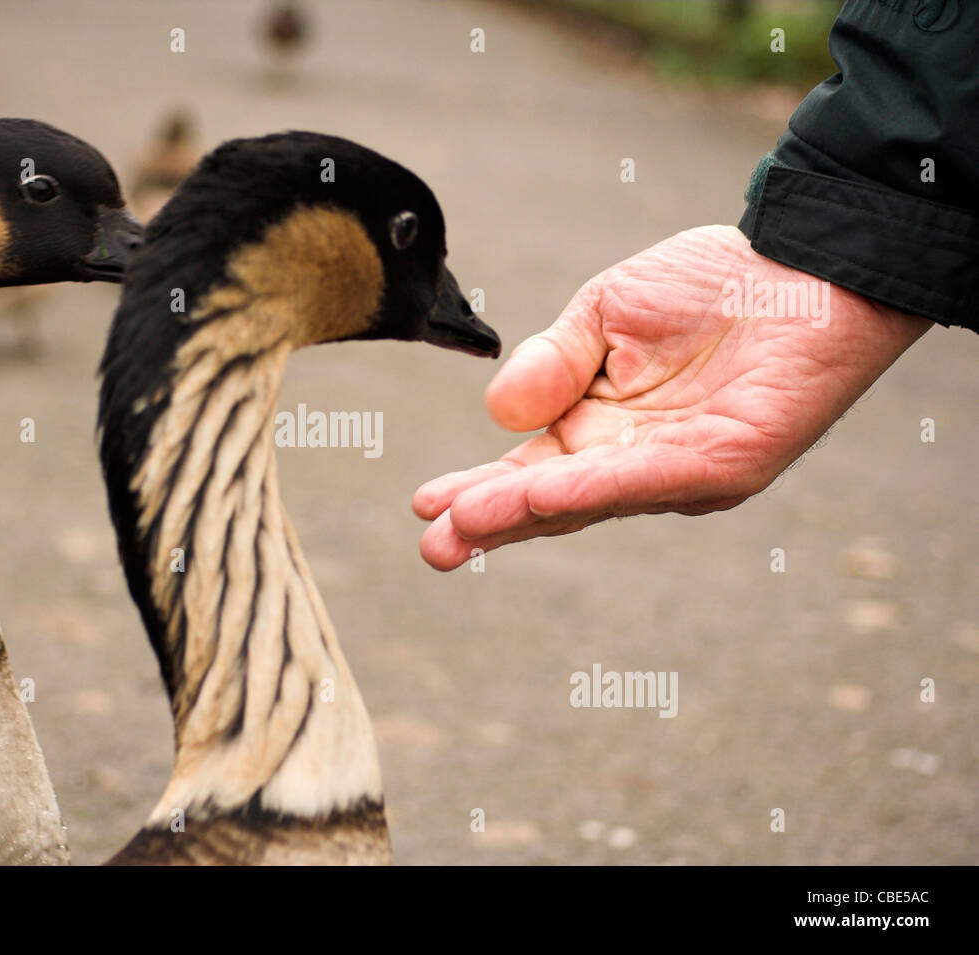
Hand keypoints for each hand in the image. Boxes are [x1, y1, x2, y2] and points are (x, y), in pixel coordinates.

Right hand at [414, 225, 931, 569]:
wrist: (805, 258)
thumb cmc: (714, 283)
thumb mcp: (607, 310)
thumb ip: (552, 360)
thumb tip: (498, 413)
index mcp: (599, 427)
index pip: (530, 470)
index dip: (479, 489)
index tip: (424, 505)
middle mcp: (633, 461)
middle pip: (551, 502)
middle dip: (491, 525)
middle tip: (433, 549)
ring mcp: (678, 471)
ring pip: (591, 499)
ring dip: (528, 515)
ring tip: (466, 527)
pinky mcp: (724, 465)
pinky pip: (646, 479)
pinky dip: (592, 490)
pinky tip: (542, 497)